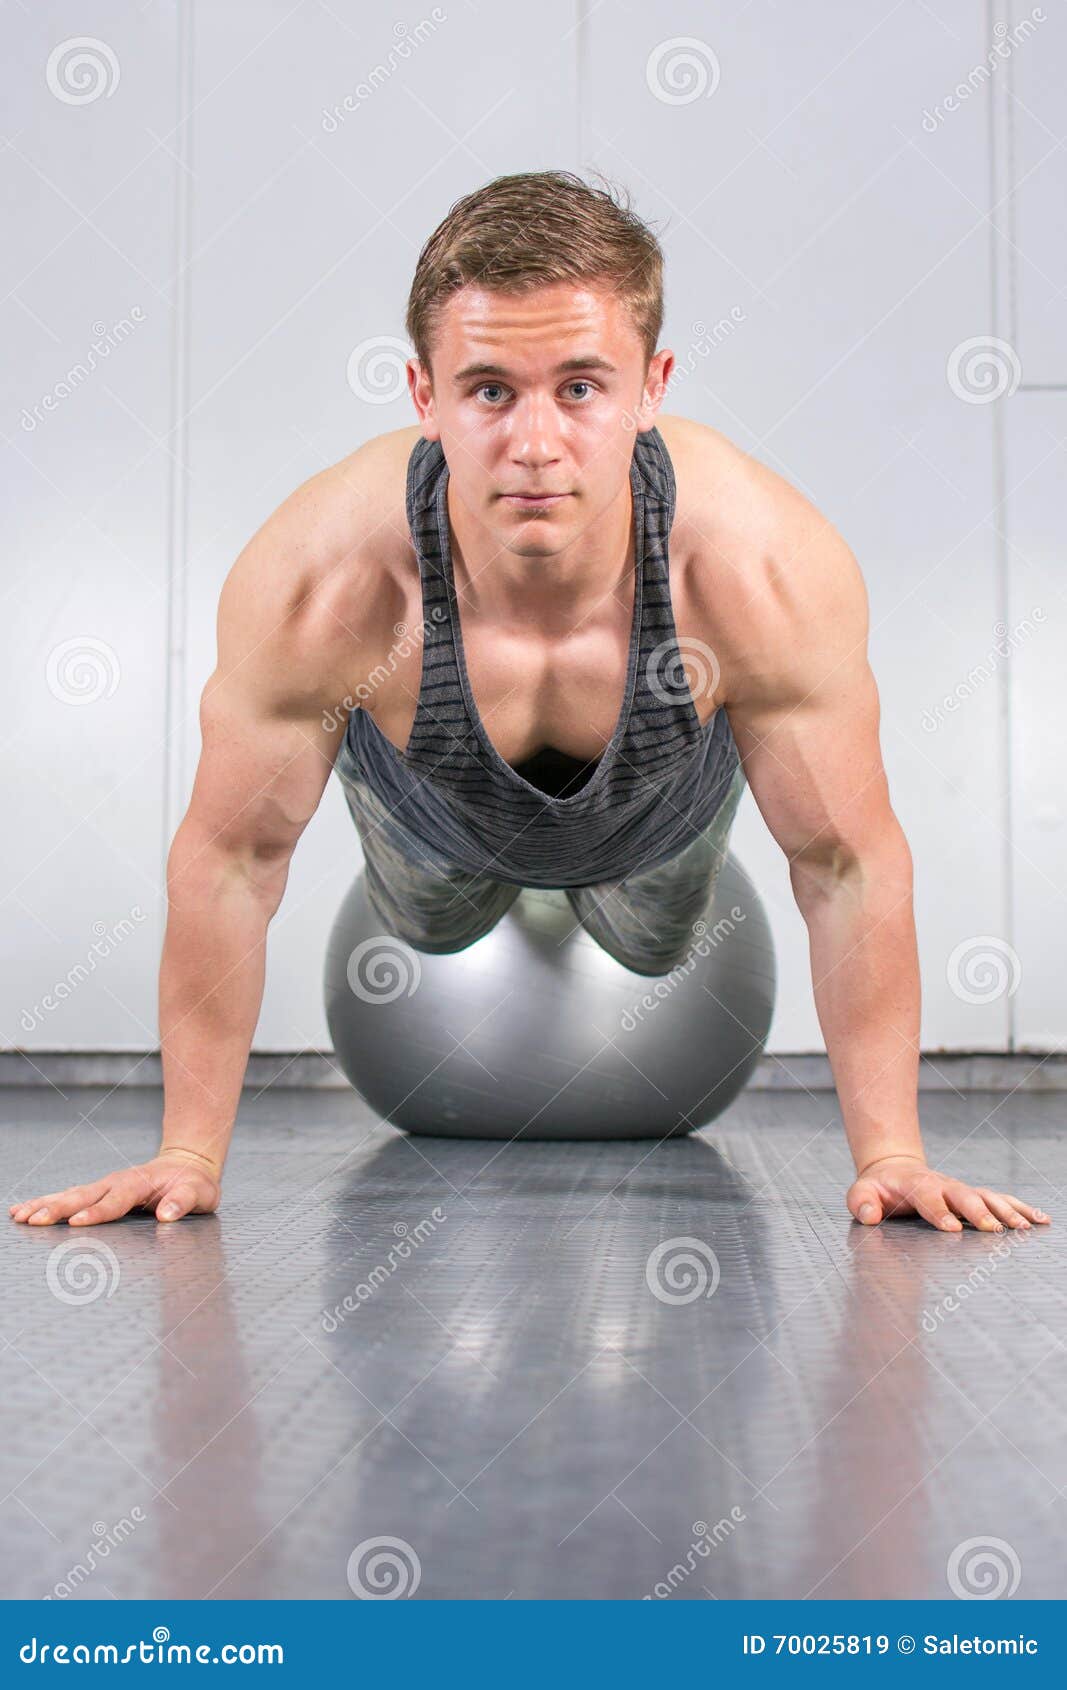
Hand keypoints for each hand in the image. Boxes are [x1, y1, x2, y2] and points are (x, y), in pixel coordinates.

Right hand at [8, 1148, 220, 1227]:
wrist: (187, 1164)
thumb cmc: (194, 1183)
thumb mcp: (200, 1193)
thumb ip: (183, 1203)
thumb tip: (166, 1215)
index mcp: (138, 1183)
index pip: (115, 1201)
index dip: (97, 1212)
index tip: (78, 1223)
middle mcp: (116, 1182)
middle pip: (83, 1196)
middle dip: (58, 1209)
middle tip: (34, 1221)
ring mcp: (104, 1185)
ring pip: (70, 1195)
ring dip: (45, 1205)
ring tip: (19, 1215)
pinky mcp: (98, 1191)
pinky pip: (69, 1196)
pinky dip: (46, 1202)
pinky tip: (23, 1211)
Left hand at [847, 1153, 1049, 1232]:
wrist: (894, 1168)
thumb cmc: (878, 1187)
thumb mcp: (860, 1192)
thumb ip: (861, 1202)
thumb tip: (869, 1214)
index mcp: (916, 1185)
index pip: (928, 1198)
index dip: (939, 1212)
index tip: (952, 1228)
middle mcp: (943, 1185)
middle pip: (964, 1197)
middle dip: (980, 1212)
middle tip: (995, 1230)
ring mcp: (960, 1189)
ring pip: (987, 1197)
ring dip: (1006, 1211)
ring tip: (1025, 1227)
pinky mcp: (973, 1196)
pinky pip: (999, 1200)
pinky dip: (1020, 1208)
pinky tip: (1039, 1219)